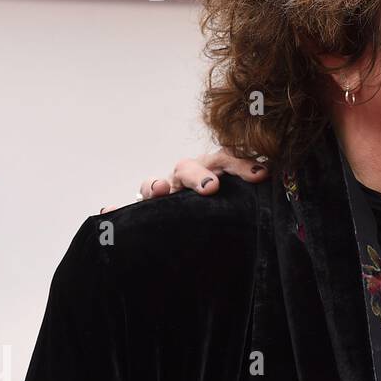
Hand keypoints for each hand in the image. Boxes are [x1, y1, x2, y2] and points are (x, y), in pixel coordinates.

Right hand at [100, 149, 269, 212]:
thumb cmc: (228, 205)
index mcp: (214, 169)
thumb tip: (271, 173)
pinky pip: (128, 210)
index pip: (227, 160)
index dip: (242, 165)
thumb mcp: (243, 196)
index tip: (260, 174)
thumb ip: (255, 181)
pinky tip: (108, 214)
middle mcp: (187, 176)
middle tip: (212, 187)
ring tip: (159, 190)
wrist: (204, 220)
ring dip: (155, 185)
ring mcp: (165, 191)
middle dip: (200, 175)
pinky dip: (117, 212)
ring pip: (154, 183)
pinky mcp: (147, 208)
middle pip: (189, 168)